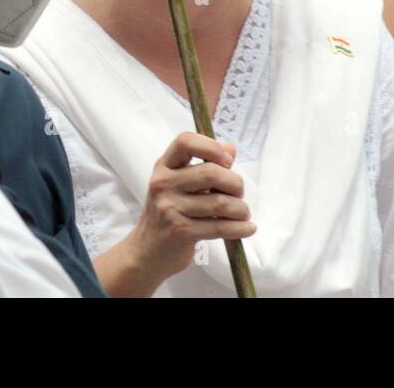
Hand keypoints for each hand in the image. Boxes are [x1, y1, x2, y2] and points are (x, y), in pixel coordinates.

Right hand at [123, 131, 254, 293]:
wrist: (146, 252)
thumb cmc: (168, 213)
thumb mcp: (179, 184)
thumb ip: (205, 164)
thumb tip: (230, 148)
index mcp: (164, 167)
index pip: (186, 141)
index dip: (212, 147)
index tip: (227, 161)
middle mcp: (164, 184)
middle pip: (212, 173)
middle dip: (236, 183)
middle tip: (238, 194)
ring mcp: (170, 208)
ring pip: (220, 202)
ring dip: (240, 209)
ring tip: (242, 213)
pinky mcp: (181, 231)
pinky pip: (220, 227)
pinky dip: (240, 228)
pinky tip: (247, 228)